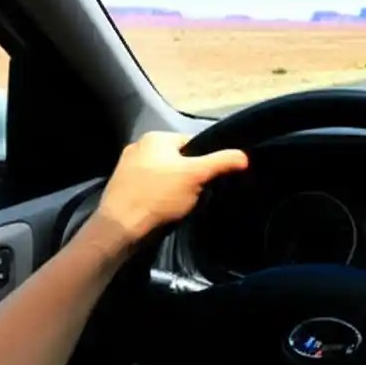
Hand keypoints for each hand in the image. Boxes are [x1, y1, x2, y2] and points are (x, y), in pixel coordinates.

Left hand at [83, 132, 247, 256]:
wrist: (120, 227)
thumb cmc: (159, 196)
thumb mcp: (196, 176)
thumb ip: (221, 162)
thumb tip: (245, 156)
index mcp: (155, 137)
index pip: (192, 144)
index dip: (205, 162)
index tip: (208, 181)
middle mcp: (138, 146)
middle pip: (177, 160)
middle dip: (188, 177)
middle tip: (196, 195)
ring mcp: (126, 167)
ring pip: (163, 175)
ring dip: (173, 189)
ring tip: (178, 206)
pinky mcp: (121, 187)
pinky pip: (149, 188)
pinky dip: (158, 197)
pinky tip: (161, 211)